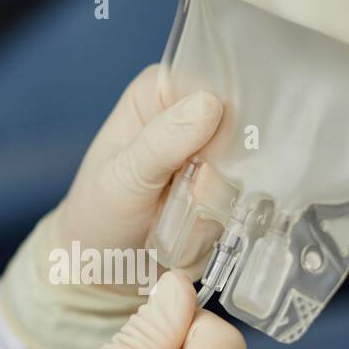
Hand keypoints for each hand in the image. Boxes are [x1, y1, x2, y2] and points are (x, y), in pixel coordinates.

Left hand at [0, 67, 224, 348]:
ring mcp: (216, 157)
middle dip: (230, 155)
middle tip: (198, 185)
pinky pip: (250, 196)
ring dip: (226, 191)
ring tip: (186, 212)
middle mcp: (193, 117)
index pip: (211, 75)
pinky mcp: (229, 192)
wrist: (103, 273)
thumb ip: (161, 143)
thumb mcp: (123, 177)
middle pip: (242, 118)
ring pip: (251, 161)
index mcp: (161, 94)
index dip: (228, 99)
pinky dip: (231, 213)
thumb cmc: (98, 214)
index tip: (226, 135)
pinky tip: (204, 225)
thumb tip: (210, 105)